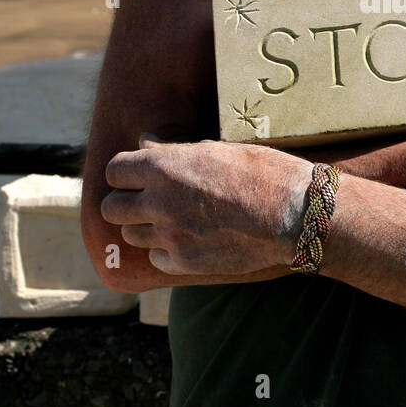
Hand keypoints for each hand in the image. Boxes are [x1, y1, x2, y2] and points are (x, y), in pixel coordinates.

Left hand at [100, 136, 311, 276]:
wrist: (294, 214)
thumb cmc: (262, 173)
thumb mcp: (218, 150)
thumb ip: (175, 152)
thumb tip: (145, 143)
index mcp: (164, 167)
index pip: (114, 171)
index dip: (124, 173)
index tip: (136, 177)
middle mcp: (159, 202)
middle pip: (111, 208)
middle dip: (124, 203)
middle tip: (145, 202)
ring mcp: (170, 235)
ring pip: (131, 234)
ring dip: (145, 227)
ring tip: (171, 221)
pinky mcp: (185, 263)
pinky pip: (156, 258)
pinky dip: (166, 251)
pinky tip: (188, 240)